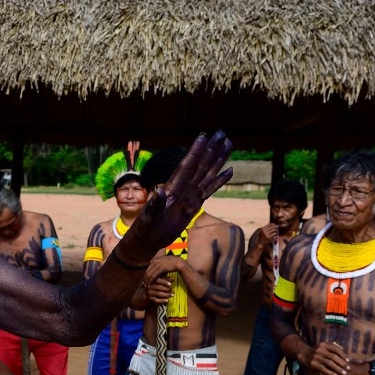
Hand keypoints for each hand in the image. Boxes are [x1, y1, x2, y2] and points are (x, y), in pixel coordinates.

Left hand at [122, 131, 232, 257]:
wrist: (146, 240)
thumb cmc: (144, 229)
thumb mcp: (147, 219)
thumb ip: (154, 205)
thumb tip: (158, 190)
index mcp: (172, 189)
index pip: (186, 167)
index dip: (194, 152)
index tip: (203, 137)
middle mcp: (182, 189)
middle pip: (200, 166)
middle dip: (211, 150)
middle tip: (222, 133)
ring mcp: (189, 196)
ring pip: (207, 174)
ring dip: (218, 160)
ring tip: (228, 144)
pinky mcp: (194, 205)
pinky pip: (210, 190)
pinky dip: (219, 181)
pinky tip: (229, 171)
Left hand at [144, 255, 184, 282]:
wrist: (178, 263)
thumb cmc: (172, 264)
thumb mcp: (163, 264)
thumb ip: (158, 267)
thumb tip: (155, 273)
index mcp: (155, 259)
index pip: (148, 268)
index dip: (146, 274)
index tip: (145, 279)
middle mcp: (155, 261)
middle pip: (147, 270)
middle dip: (145, 277)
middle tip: (143, 283)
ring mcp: (157, 264)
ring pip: (149, 273)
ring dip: (147, 280)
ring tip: (146, 284)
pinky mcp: (160, 268)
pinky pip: (153, 275)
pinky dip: (151, 280)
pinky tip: (150, 283)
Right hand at [144, 273, 172, 304]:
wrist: (140, 296)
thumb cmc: (151, 288)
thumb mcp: (156, 283)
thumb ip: (164, 280)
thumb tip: (174, 278)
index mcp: (151, 281)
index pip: (158, 280)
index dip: (164, 281)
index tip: (170, 283)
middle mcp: (149, 286)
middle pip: (158, 287)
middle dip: (166, 288)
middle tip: (172, 290)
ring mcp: (149, 293)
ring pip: (158, 293)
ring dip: (166, 294)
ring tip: (172, 295)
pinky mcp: (149, 299)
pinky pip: (156, 300)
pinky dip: (162, 300)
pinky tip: (167, 300)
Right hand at [255, 223, 278, 247]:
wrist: (260, 242)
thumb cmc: (262, 236)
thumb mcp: (263, 231)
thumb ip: (267, 227)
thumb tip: (273, 224)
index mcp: (263, 228)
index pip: (269, 224)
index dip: (273, 224)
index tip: (275, 224)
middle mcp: (264, 230)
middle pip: (272, 227)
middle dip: (275, 226)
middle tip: (277, 227)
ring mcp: (266, 234)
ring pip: (273, 230)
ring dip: (276, 230)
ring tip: (276, 231)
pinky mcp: (269, 237)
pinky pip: (274, 234)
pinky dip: (275, 233)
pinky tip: (274, 234)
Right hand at [299, 341, 350, 374]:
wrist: (304, 355)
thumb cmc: (318, 351)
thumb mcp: (325, 346)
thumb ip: (333, 346)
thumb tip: (343, 348)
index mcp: (324, 344)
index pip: (336, 349)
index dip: (343, 355)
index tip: (348, 361)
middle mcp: (319, 349)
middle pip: (334, 357)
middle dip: (342, 363)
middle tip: (348, 369)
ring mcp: (316, 356)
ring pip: (329, 363)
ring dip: (338, 369)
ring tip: (344, 373)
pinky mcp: (313, 363)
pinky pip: (323, 369)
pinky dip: (330, 372)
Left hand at [320, 360, 371, 374]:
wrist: (363, 373)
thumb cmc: (355, 367)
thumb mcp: (345, 362)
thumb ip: (338, 360)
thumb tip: (332, 358)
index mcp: (336, 363)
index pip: (324, 364)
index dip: (319, 365)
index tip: (317, 367)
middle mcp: (336, 370)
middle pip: (321, 371)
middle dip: (317, 373)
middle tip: (315, 374)